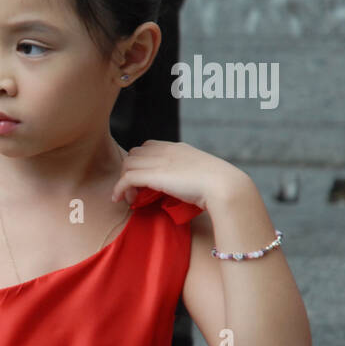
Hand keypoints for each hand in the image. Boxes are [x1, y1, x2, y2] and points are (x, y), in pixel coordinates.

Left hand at [109, 140, 247, 210]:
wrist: (225, 187)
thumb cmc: (220, 186)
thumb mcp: (204, 174)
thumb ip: (191, 175)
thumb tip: (187, 187)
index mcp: (179, 148)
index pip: (148, 146)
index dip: (141, 162)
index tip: (144, 180)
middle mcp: (167, 150)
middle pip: (133, 154)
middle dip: (129, 170)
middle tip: (135, 190)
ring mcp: (160, 161)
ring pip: (126, 164)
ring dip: (123, 181)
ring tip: (130, 198)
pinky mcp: (154, 175)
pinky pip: (126, 179)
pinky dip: (118, 189)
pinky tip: (118, 199)